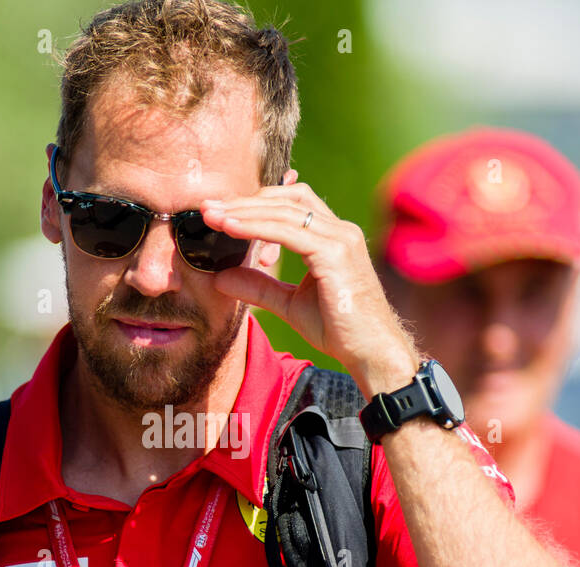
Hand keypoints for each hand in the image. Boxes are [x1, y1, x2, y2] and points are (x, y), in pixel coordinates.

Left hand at [201, 172, 419, 396]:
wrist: (372, 353)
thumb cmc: (340, 330)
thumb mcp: (289, 304)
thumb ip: (259, 287)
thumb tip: (220, 277)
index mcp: (332, 237)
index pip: (291, 204)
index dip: (255, 203)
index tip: (220, 211)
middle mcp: (340, 230)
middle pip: (286, 199)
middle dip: (244, 200)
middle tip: (207, 207)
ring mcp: (341, 239)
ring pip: (285, 211)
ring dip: (244, 211)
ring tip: (212, 215)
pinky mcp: (337, 254)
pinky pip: (289, 232)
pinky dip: (256, 227)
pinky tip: (230, 228)